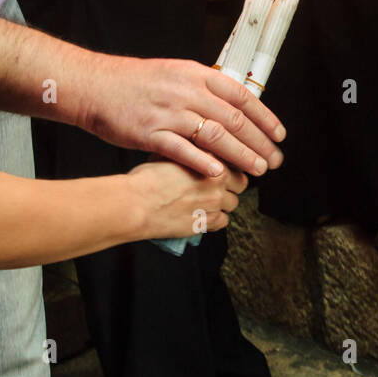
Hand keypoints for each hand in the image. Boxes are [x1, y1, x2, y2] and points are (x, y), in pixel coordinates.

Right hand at [80, 57, 285, 176]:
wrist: (96, 84)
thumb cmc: (135, 82)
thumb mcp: (175, 73)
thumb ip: (203, 88)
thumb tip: (232, 104)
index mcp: (196, 75)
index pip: (240, 97)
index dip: (264, 117)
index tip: (278, 134)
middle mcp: (186, 91)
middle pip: (233, 119)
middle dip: (258, 142)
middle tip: (274, 160)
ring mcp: (169, 112)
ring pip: (215, 136)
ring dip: (239, 155)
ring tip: (256, 170)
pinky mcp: (151, 132)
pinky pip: (183, 150)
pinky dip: (203, 162)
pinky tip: (219, 174)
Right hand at [130, 159, 248, 239]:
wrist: (136, 204)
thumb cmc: (145, 179)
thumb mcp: (169, 154)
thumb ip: (189, 153)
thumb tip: (194, 154)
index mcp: (209, 159)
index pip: (235, 160)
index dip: (229, 165)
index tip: (224, 169)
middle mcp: (216, 180)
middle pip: (241, 183)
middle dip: (232, 185)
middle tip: (219, 186)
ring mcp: (214, 203)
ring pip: (233, 204)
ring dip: (224, 203)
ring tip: (208, 202)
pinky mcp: (207, 223)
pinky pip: (223, 222)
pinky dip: (217, 219)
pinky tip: (204, 215)